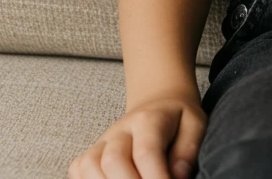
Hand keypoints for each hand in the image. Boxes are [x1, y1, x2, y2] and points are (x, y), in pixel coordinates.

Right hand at [67, 92, 206, 178]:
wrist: (158, 100)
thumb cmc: (177, 117)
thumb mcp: (194, 124)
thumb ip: (188, 150)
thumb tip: (178, 177)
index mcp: (149, 119)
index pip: (147, 152)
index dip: (156, 177)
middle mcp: (121, 129)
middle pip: (114, 160)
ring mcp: (102, 141)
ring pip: (90, 166)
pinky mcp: (90, 152)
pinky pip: (78, 169)